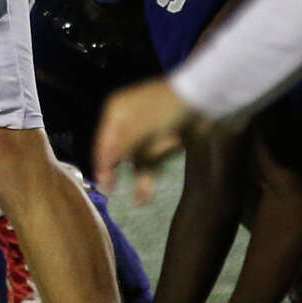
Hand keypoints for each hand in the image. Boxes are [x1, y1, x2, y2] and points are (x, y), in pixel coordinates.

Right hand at [93, 78, 193, 194]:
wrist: (200, 100)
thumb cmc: (163, 110)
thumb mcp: (138, 128)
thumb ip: (119, 148)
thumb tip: (102, 165)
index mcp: (116, 113)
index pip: (103, 143)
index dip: (102, 164)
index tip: (102, 185)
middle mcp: (127, 122)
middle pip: (118, 153)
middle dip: (116, 173)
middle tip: (111, 193)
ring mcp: (146, 133)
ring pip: (136, 160)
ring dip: (137, 179)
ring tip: (138, 202)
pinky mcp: (161, 141)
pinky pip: (151, 162)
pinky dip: (149, 177)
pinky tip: (145, 195)